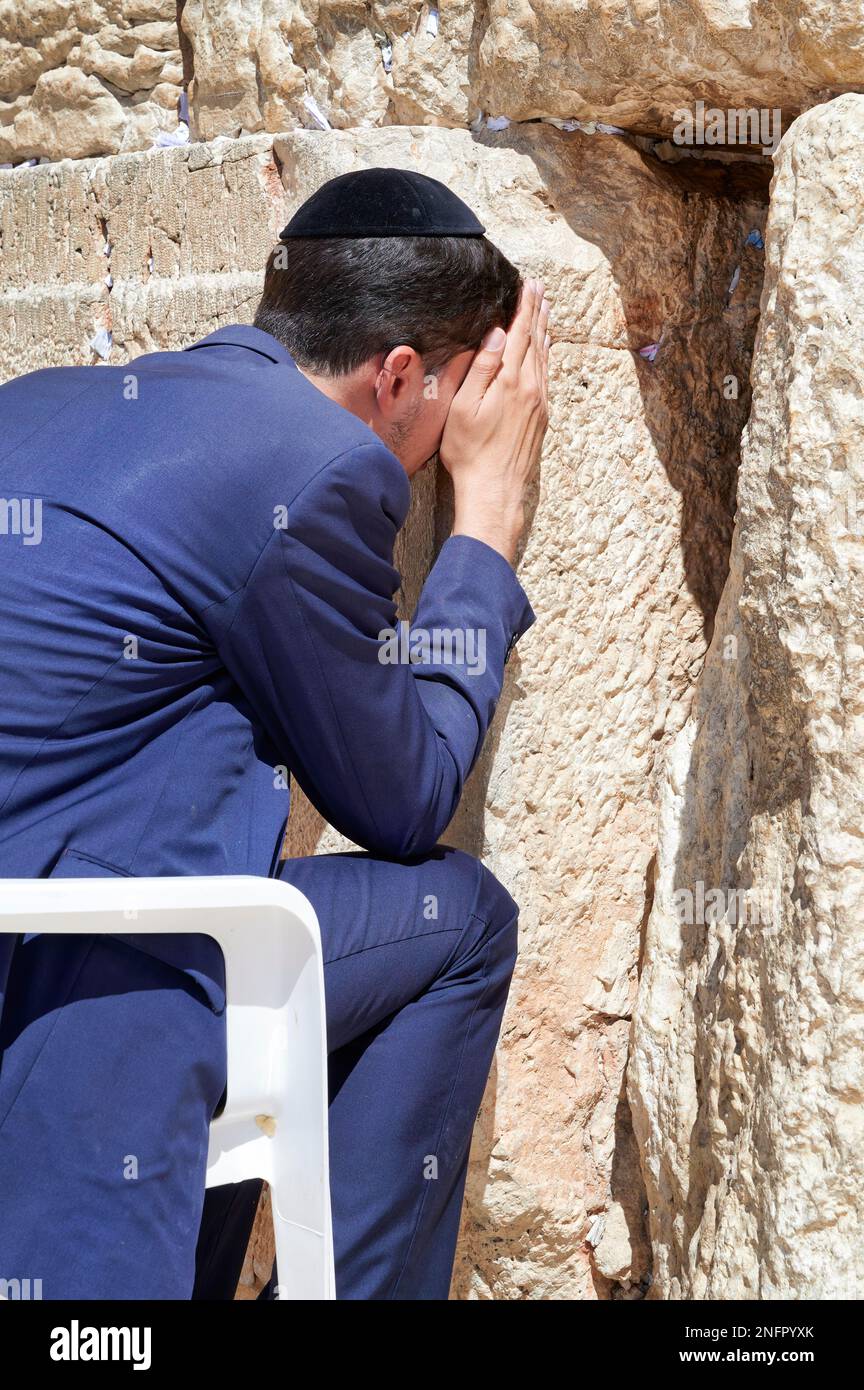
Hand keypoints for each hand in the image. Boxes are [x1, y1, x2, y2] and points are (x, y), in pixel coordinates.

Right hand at [439, 277, 549, 563]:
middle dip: (537, 312)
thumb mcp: (464, 407)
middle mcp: (531, 388)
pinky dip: (545, 355)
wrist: (495, 490)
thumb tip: (498, 334)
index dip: (524, 307)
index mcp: (511, 381)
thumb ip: (482, 368)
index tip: (528, 284)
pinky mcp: (541, 417)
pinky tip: (544, 350)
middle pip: (536, 341)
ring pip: (544, 357)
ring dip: (544, 331)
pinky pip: (545, 375)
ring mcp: (539, 403)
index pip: (520, 333)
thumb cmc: (470, 452)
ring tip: (545, 310)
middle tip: (539, 288)